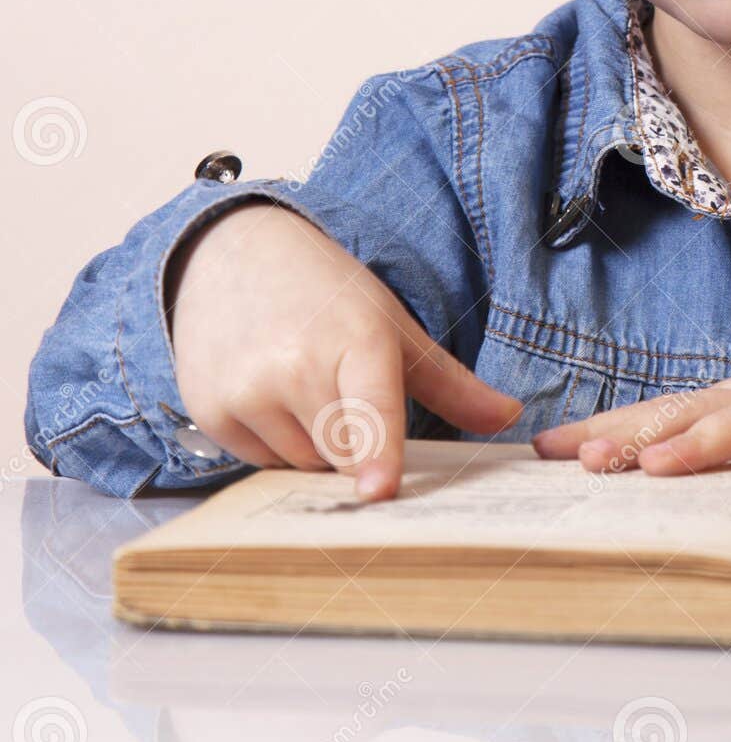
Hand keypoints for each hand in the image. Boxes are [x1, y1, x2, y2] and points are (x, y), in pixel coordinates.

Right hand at [169, 203, 520, 499]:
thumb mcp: (395, 326)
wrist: (233, 252)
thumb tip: (508, 417)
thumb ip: (451, 382)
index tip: (380, 489)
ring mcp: (247, 392)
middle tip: (348, 394)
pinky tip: (272, 394)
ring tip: (306, 384)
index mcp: (356, 339)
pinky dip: (275, 442)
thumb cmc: (328, 294)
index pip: (370, 408)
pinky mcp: (210, 412)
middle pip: (345, 456)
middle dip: (358, 445)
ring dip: (315, 446)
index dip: (377, 452)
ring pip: (303, 464)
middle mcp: (296, 367)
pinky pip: (260, 461)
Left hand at [531, 347, 730, 477]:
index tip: (543, 450)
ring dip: (703, 442)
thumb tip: (625, 468)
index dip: (603, 429)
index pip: (654, 413)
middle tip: (585, 460)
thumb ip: (700, 440)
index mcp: (726, 402)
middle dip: (636, 436)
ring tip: (660, 465)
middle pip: (688, 414)